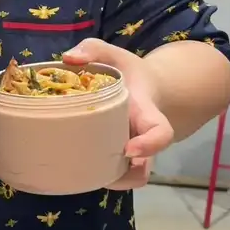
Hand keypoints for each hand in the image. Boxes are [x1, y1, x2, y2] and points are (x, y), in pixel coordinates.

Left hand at [63, 38, 173, 189]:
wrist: (143, 89)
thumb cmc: (128, 73)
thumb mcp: (115, 55)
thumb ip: (95, 49)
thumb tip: (68, 58)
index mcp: (146, 113)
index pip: (161, 133)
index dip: (150, 145)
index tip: (129, 150)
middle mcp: (142, 139)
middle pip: (142, 169)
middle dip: (121, 173)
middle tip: (91, 164)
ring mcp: (133, 154)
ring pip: (129, 179)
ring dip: (109, 180)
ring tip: (80, 169)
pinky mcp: (118, 160)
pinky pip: (115, 178)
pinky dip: (99, 178)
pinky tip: (73, 168)